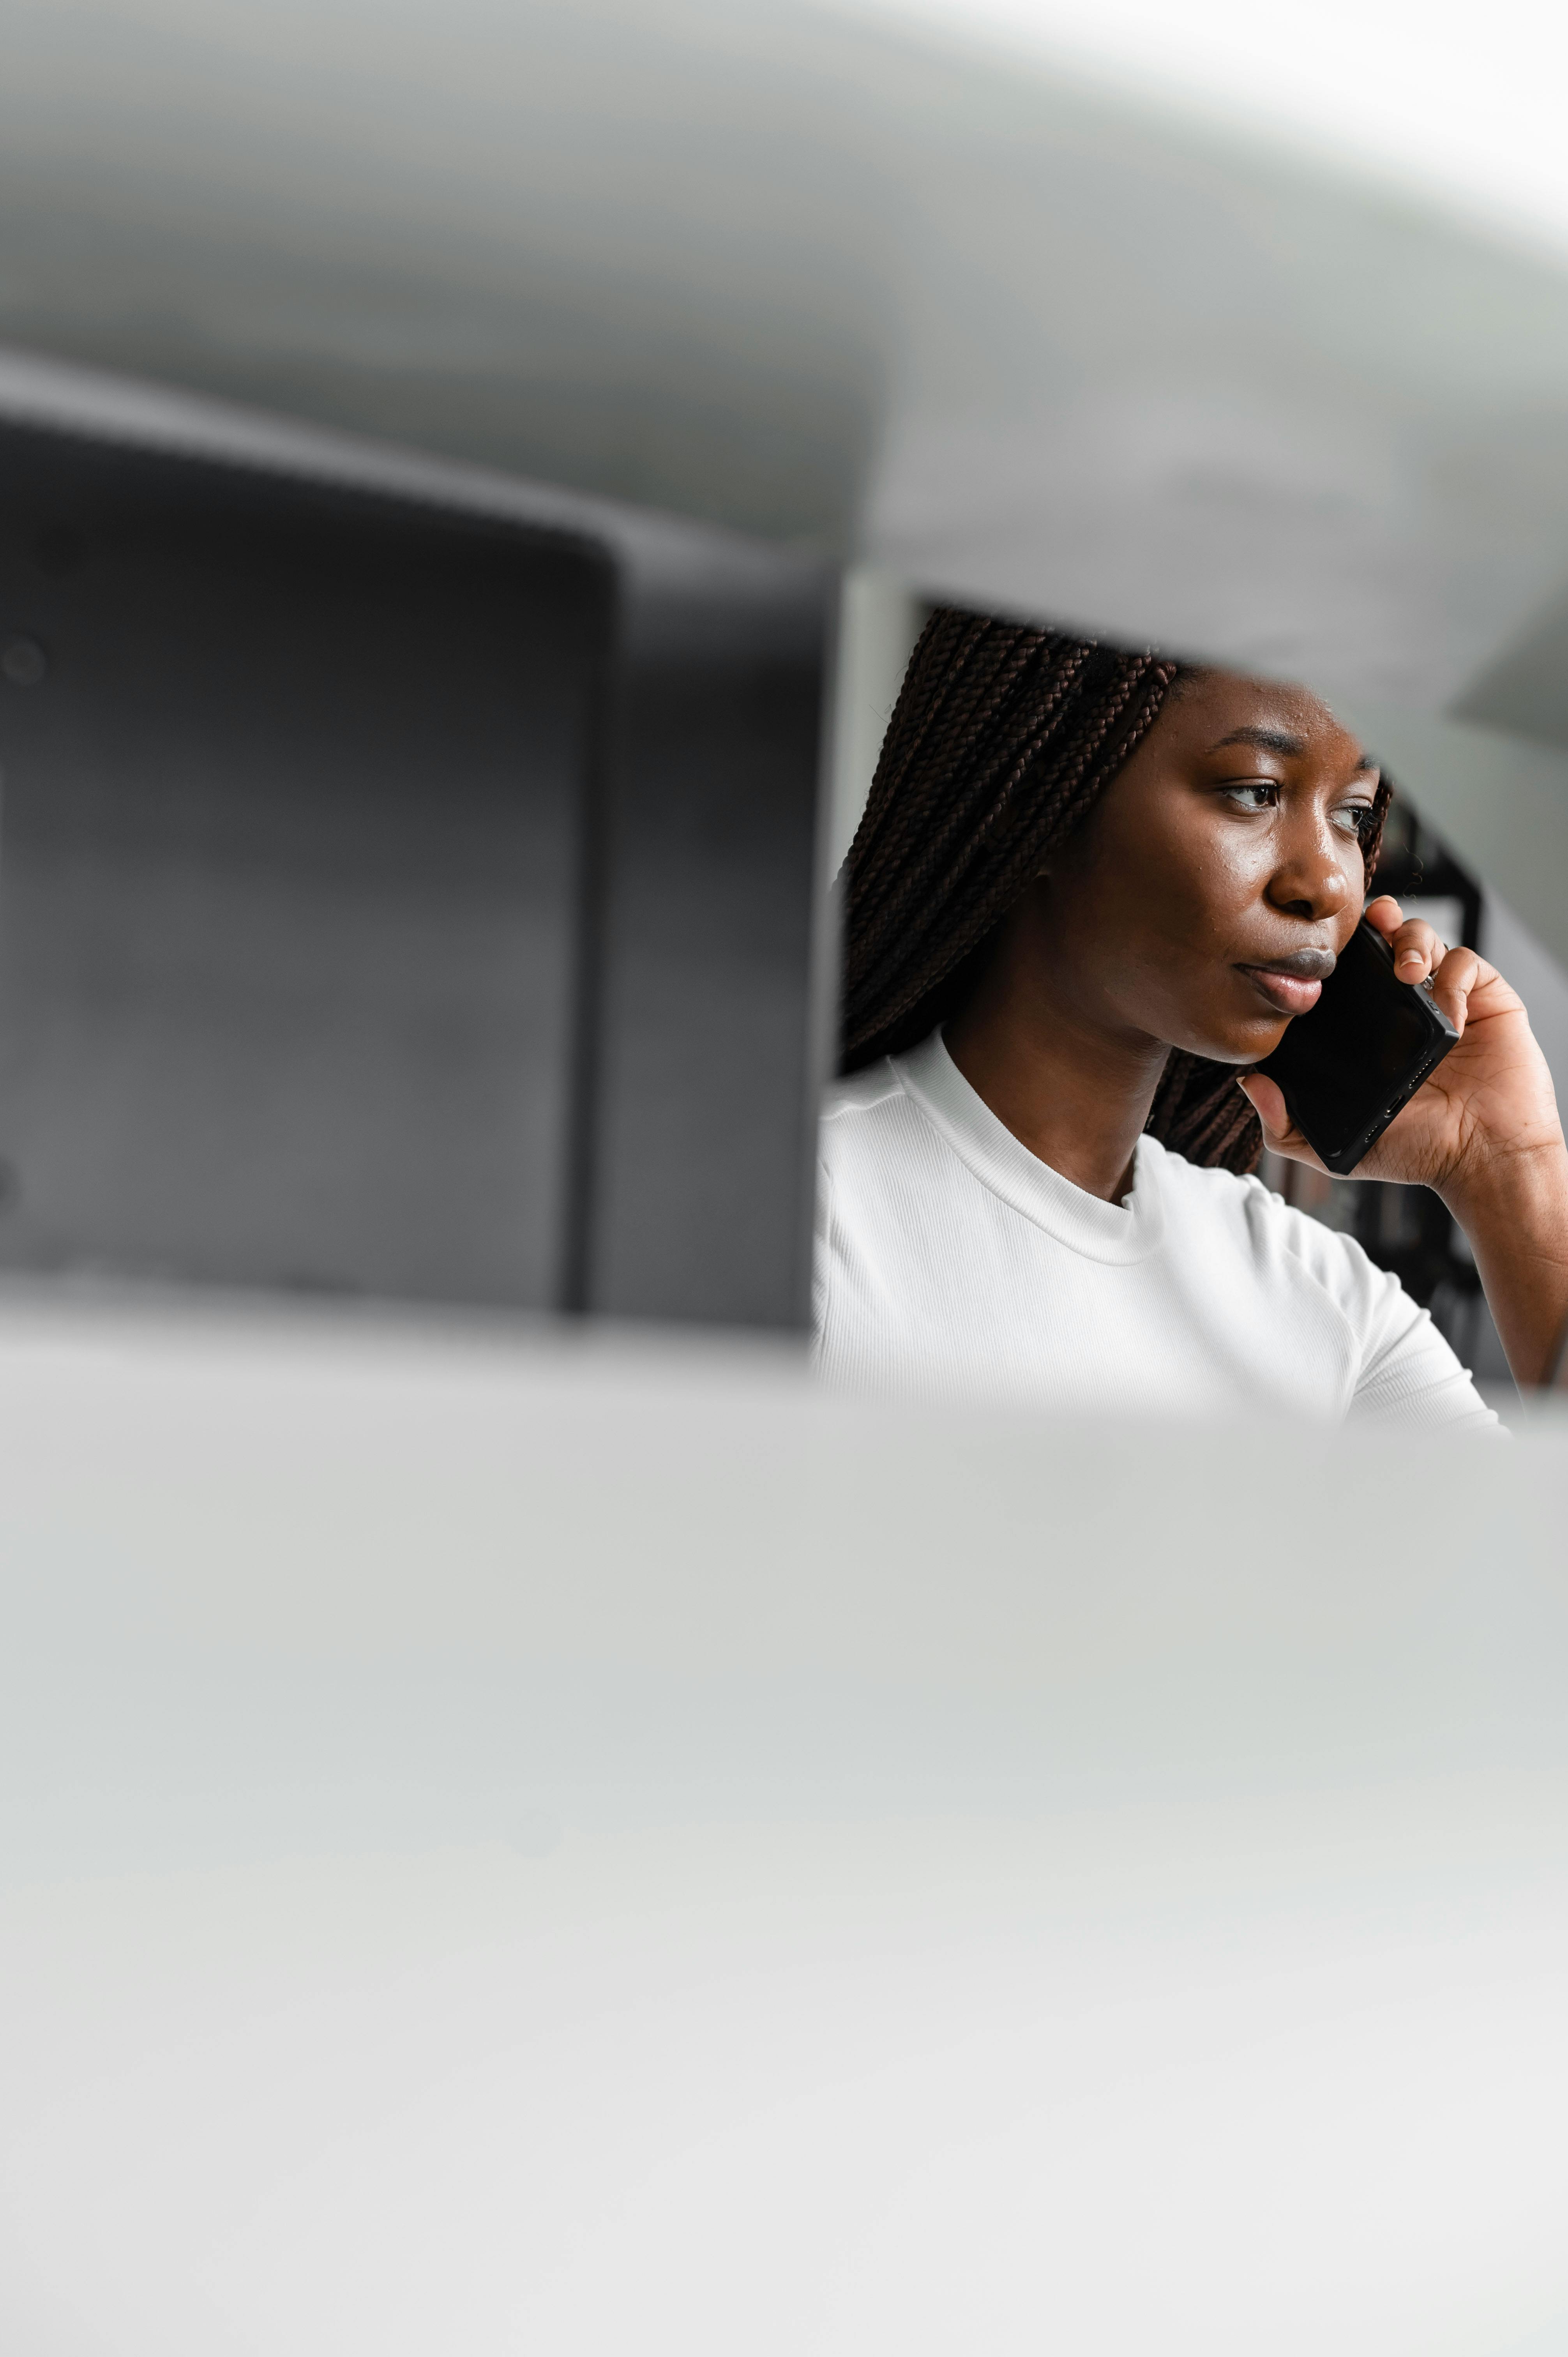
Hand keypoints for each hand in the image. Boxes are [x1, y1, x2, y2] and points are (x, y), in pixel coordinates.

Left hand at [1237, 896, 1563, 1196]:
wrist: (1481, 1159)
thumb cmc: (1417, 1152)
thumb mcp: (1335, 1147)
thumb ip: (1285, 1125)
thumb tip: (1248, 1085)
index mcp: (1370, 1030)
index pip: (1346, 975)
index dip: (1335, 953)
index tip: (1321, 951)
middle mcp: (1405, 1008)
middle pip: (1385, 939)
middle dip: (1374, 922)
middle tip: (1368, 928)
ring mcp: (1446, 1000)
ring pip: (1424, 937)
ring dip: (1411, 939)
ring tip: (1407, 971)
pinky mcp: (1486, 1000)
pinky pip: (1467, 962)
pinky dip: (1453, 974)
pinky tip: (1446, 1007)